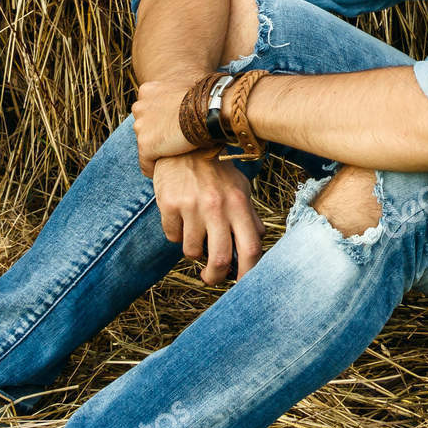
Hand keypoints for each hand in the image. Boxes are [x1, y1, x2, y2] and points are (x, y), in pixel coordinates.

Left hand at [133, 76, 207, 176]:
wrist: (211, 109)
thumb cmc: (208, 100)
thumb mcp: (185, 89)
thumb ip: (175, 98)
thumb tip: (184, 107)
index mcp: (148, 91)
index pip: (148, 111)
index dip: (162, 121)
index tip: (175, 128)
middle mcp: (140, 107)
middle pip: (144, 128)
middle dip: (157, 135)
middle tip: (177, 142)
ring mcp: (141, 127)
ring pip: (145, 146)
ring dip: (158, 151)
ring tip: (176, 156)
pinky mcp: (146, 145)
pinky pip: (146, 164)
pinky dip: (155, 169)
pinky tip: (168, 172)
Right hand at [153, 151, 265, 283]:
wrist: (185, 144)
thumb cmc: (217, 171)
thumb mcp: (240, 189)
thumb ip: (250, 216)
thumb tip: (258, 242)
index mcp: (239, 205)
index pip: (251, 247)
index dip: (248, 272)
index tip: (241, 282)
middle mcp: (217, 208)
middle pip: (220, 259)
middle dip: (216, 277)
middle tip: (212, 279)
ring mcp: (192, 208)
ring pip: (192, 252)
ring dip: (194, 253)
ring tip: (196, 237)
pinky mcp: (169, 206)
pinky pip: (172, 237)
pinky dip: (177, 236)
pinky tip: (181, 221)